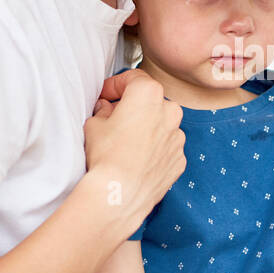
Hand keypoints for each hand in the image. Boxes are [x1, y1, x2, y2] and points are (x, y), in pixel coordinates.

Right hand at [83, 69, 184, 228]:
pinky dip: (154, 149)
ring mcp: (178, 137)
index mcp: (148, 94)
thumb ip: (103, 111)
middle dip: (133, 107)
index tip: (105, 95)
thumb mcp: (93, 125)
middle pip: (150, 101)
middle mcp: (170, 111)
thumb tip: (106, 110)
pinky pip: (165, 148)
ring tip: (125, 143)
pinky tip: (136, 160)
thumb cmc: (106, 156)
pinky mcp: (180, 159)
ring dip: (146, 129)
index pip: (132, 79)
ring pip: (160, 125)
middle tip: (113, 118)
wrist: (120, 193)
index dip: (115, 85)